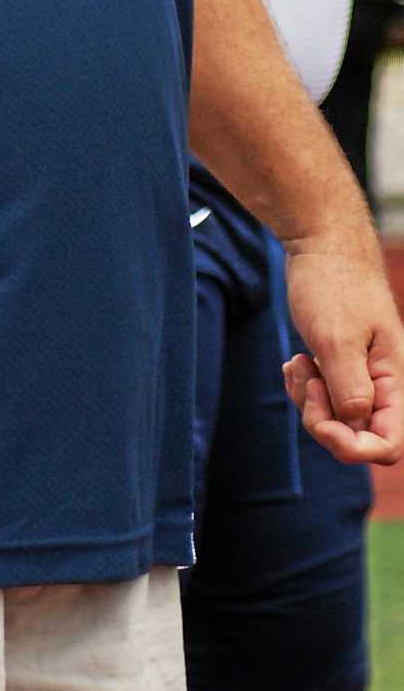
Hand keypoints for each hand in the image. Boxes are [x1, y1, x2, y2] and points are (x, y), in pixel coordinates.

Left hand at [282, 244, 403, 464]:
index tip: (320, 415)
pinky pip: (324, 397)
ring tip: (299, 363)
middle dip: (321, 419)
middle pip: (357, 437)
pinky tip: (296, 363)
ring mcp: (361, 375)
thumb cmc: (333, 285)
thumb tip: (357, 425)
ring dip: (309, 400)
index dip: (352, 446)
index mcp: (394, 382)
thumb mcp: (337, 338)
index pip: (387, 446)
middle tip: (306, 377)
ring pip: (337, 418)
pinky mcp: (341, 365)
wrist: (321, 244)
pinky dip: (305, 387)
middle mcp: (382, 384)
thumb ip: (350, 387)